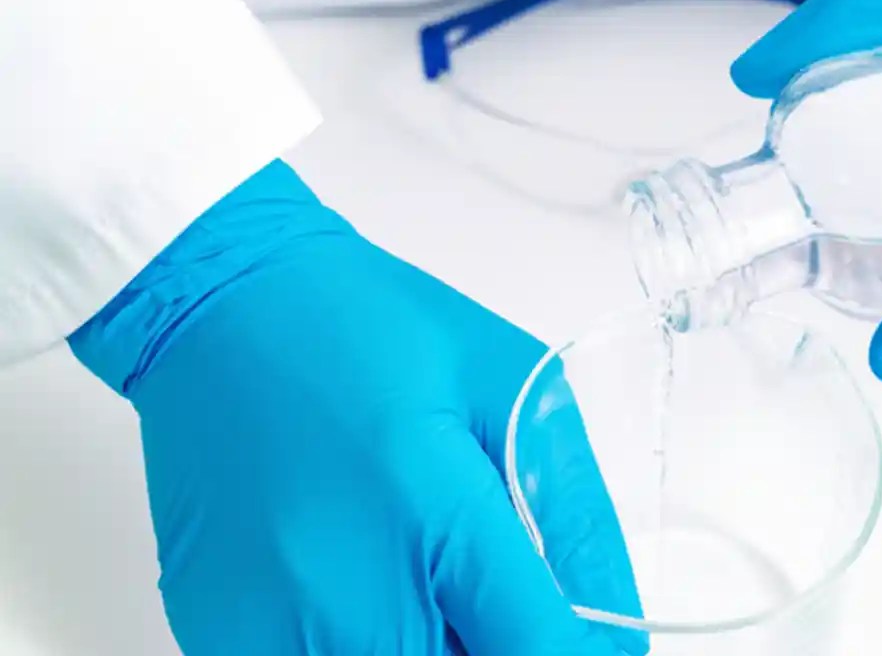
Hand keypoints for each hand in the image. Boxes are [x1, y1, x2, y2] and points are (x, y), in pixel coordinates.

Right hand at [69, 160, 642, 654]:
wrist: (219, 309)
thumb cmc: (370, 328)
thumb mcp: (510, 386)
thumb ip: (574, 518)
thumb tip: (613, 626)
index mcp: (436, 516)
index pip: (542, 653)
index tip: (590, 639)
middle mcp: (349, 595)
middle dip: (497, 641)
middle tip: (486, 578)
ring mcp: (272, 629)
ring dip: (431, 642)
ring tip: (415, 565)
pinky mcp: (220, 637)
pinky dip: (360, 640)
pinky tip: (355, 580)